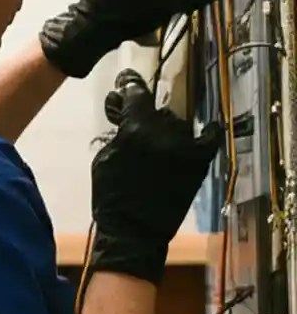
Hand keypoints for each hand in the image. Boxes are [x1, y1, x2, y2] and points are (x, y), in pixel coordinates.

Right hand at [90, 70, 221, 283]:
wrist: (134, 232)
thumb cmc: (111, 197)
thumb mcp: (103, 159)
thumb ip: (118, 133)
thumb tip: (124, 114)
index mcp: (136, 130)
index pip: (136, 94)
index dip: (130, 84)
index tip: (126, 81)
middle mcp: (164, 133)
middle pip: (157, 110)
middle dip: (144, 113)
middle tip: (134, 122)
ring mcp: (186, 146)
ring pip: (177, 124)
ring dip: (166, 128)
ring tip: (157, 139)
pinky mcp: (199, 162)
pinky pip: (210, 137)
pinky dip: (208, 131)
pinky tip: (206, 127)